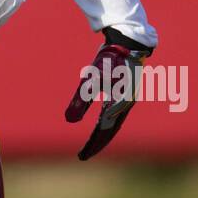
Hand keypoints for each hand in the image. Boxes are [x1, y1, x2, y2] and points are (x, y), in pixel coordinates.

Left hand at [64, 27, 153, 159]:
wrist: (128, 42)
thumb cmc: (109, 59)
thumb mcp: (92, 79)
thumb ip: (81, 100)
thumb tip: (69, 121)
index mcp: (120, 105)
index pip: (103, 131)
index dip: (93, 144)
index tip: (82, 156)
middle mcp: (126, 105)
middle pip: (110, 130)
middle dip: (97, 143)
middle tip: (85, 155)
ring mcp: (128, 99)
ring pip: (115, 122)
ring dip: (103, 134)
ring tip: (92, 144)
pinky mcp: (126, 92)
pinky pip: (117, 113)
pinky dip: (108, 122)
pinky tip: (102, 123)